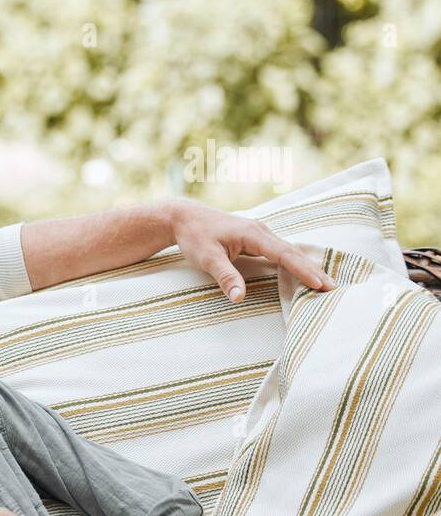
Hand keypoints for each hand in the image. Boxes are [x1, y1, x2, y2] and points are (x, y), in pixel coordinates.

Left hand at [169, 199, 334, 302]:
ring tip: (324, 284)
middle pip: (292, 253)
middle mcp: (261, 231)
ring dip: (306, 267)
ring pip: (288, 252)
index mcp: (253, 234)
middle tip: (333, 289)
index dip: (303, 270)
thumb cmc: (194, 236)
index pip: (284, 254)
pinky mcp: (255, 239)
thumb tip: (239, 298)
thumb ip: (225, 277)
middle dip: (313, 270)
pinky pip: (280, 252)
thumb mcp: (207, 258)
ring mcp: (259, 234)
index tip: (320, 284)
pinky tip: (303, 272)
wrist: (183, 217)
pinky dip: (294, 262)